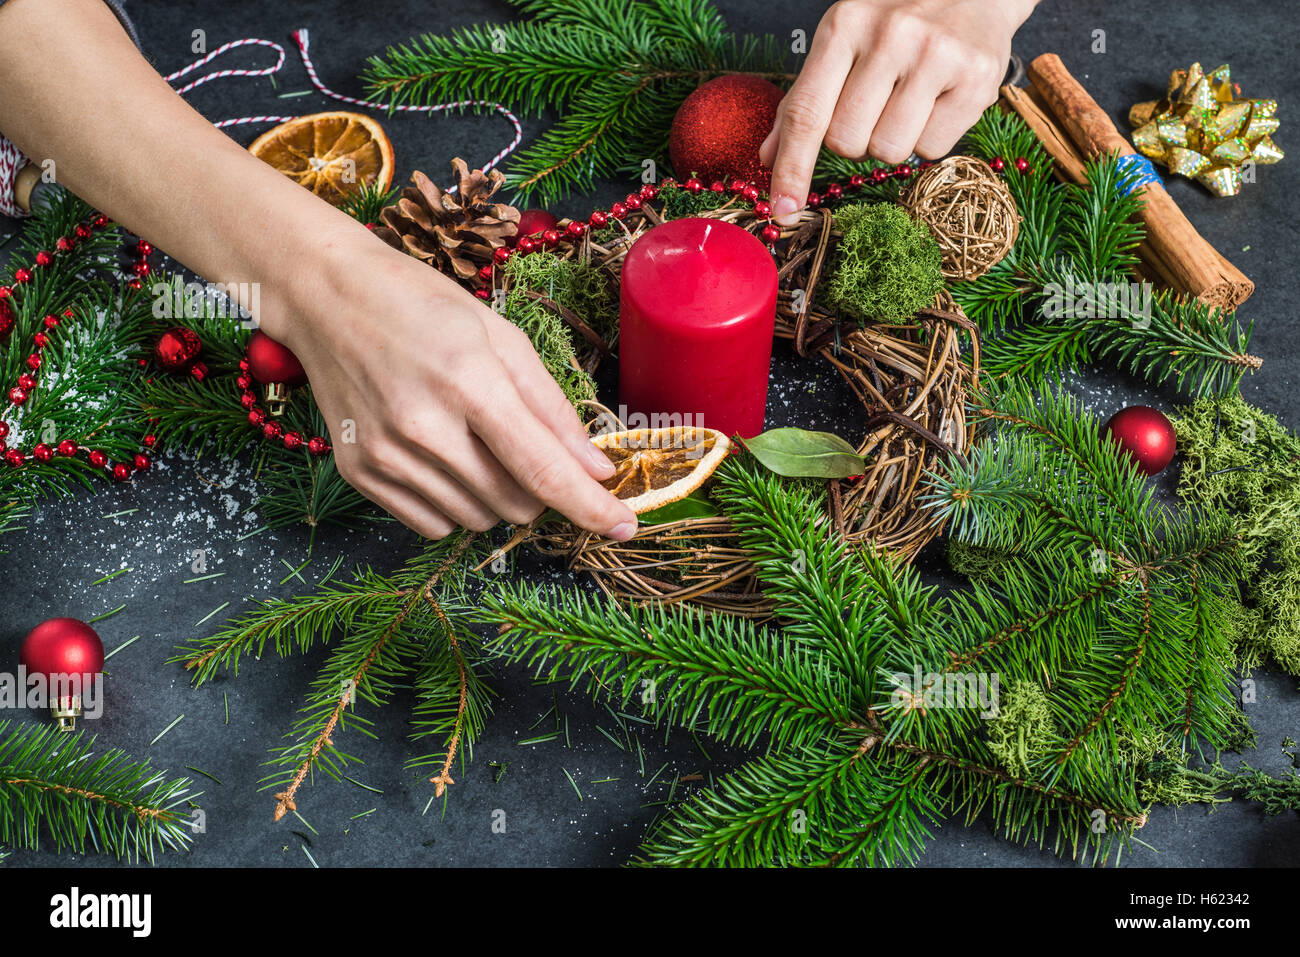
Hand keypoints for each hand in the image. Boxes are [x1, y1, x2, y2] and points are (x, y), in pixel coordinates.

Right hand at [263, 227, 637, 541]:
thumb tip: (596, 469)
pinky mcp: (358, 473)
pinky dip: (454, 505)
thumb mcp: (501, 336)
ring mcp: (385, 454)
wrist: (326, 296)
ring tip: (474, 441)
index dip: (592, 507)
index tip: (626, 527)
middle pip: (516, 504)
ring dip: (496, 497)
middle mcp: (423, 426)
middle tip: (524, 447)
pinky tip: (442, 459)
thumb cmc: (422, 305)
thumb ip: (551, 407)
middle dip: (539, 490)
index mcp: (470, 382)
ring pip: (477, 520)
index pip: (544, 470)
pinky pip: (432, 525)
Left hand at [760, 0, 1038, 223]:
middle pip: (847, 142)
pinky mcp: (976, 76)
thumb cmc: (898, 18)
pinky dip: (929, 138)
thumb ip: (806, 97)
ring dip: (892, 142)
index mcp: (844, 25)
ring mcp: (936, 54)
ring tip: (908, 102)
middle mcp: (890, 35)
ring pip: (889, 150)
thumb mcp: (843, 40)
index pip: (807, 113)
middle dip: (855, 141)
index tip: (782, 210)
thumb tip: (769, 156)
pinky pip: (933, 149)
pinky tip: (938, 101)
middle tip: (875, 107)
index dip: (792, 168)